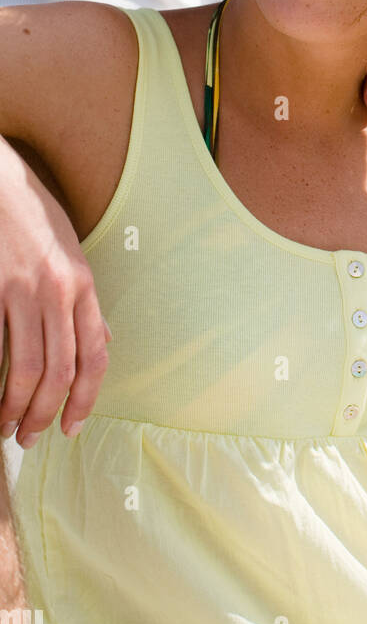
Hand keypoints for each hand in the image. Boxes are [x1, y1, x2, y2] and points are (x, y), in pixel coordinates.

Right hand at [0, 139, 110, 447]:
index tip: (71, 426)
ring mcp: (23, 290)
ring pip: (28, 368)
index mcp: (84, 285)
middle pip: (62, 371)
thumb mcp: (72, 256)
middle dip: (47, 414)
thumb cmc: (35, 221)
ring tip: (5, 427)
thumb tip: (100, 344)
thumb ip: (84, 303)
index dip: (85, 399)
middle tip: (30, 437)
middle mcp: (59, 290)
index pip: (95, 356)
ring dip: (16, 407)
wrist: (0, 185)